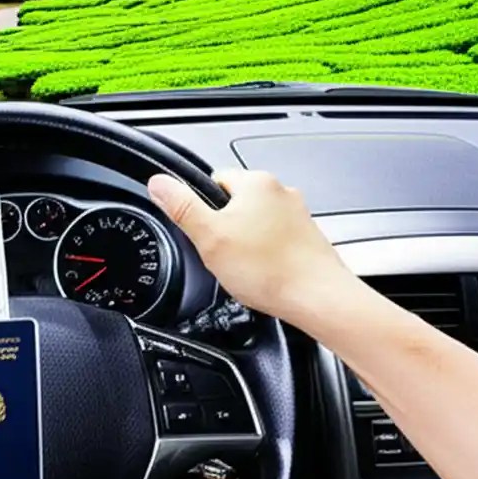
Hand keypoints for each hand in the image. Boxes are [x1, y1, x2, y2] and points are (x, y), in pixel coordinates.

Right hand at [148, 170, 353, 319]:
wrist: (318, 298)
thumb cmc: (270, 270)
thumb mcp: (210, 237)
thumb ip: (182, 207)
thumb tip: (159, 183)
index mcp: (255, 182)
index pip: (212, 180)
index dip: (202, 208)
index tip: (206, 232)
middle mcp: (280, 191)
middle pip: (234, 203)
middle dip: (225, 228)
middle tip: (224, 255)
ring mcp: (296, 214)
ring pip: (255, 224)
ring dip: (247, 243)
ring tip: (248, 268)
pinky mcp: (306, 237)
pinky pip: (275, 241)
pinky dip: (267, 255)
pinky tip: (265, 274)